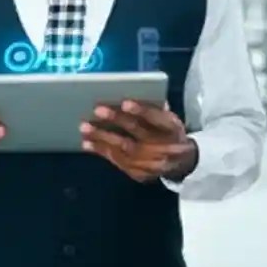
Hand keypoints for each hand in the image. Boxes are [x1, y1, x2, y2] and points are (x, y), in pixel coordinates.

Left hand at [80, 100, 194, 182]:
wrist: (182, 162)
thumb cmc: (168, 132)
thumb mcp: (169, 118)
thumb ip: (155, 108)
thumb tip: (132, 91)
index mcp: (173, 129)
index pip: (158, 119)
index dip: (142, 111)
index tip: (125, 103)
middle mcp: (164, 148)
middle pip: (138, 133)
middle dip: (117, 121)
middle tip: (97, 110)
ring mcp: (152, 164)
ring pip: (124, 150)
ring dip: (102, 138)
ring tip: (85, 128)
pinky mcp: (141, 174)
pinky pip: (119, 162)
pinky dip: (102, 152)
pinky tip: (88, 144)